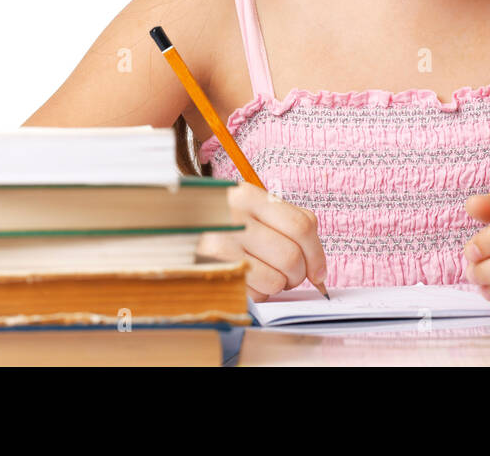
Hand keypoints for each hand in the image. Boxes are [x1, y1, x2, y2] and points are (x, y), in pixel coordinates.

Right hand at [198, 182, 327, 302]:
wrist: (171, 231)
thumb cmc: (220, 224)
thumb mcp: (250, 209)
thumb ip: (285, 224)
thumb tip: (317, 266)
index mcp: (248, 195)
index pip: (301, 225)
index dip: (317, 254)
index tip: (318, 270)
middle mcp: (233, 217)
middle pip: (292, 256)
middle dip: (298, 275)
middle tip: (290, 276)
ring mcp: (218, 245)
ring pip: (276, 279)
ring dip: (278, 285)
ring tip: (264, 276)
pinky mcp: (210, 271)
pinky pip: (253, 293)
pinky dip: (258, 294)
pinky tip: (247, 281)